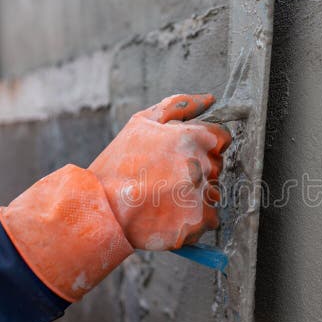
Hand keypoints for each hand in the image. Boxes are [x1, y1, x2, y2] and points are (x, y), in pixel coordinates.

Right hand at [88, 94, 230, 249]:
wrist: (100, 207)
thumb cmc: (118, 163)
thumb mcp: (142, 122)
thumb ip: (180, 105)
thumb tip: (210, 99)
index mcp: (191, 138)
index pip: (221, 139)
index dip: (203, 147)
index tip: (183, 157)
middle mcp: (200, 166)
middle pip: (217, 166)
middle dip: (198, 171)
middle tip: (166, 179)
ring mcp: (199, 196)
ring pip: (214, 193)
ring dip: (198, 196)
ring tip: (166, 198)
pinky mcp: (197, 223)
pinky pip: (211, 219)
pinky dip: (196, 219)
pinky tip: (171, 215)